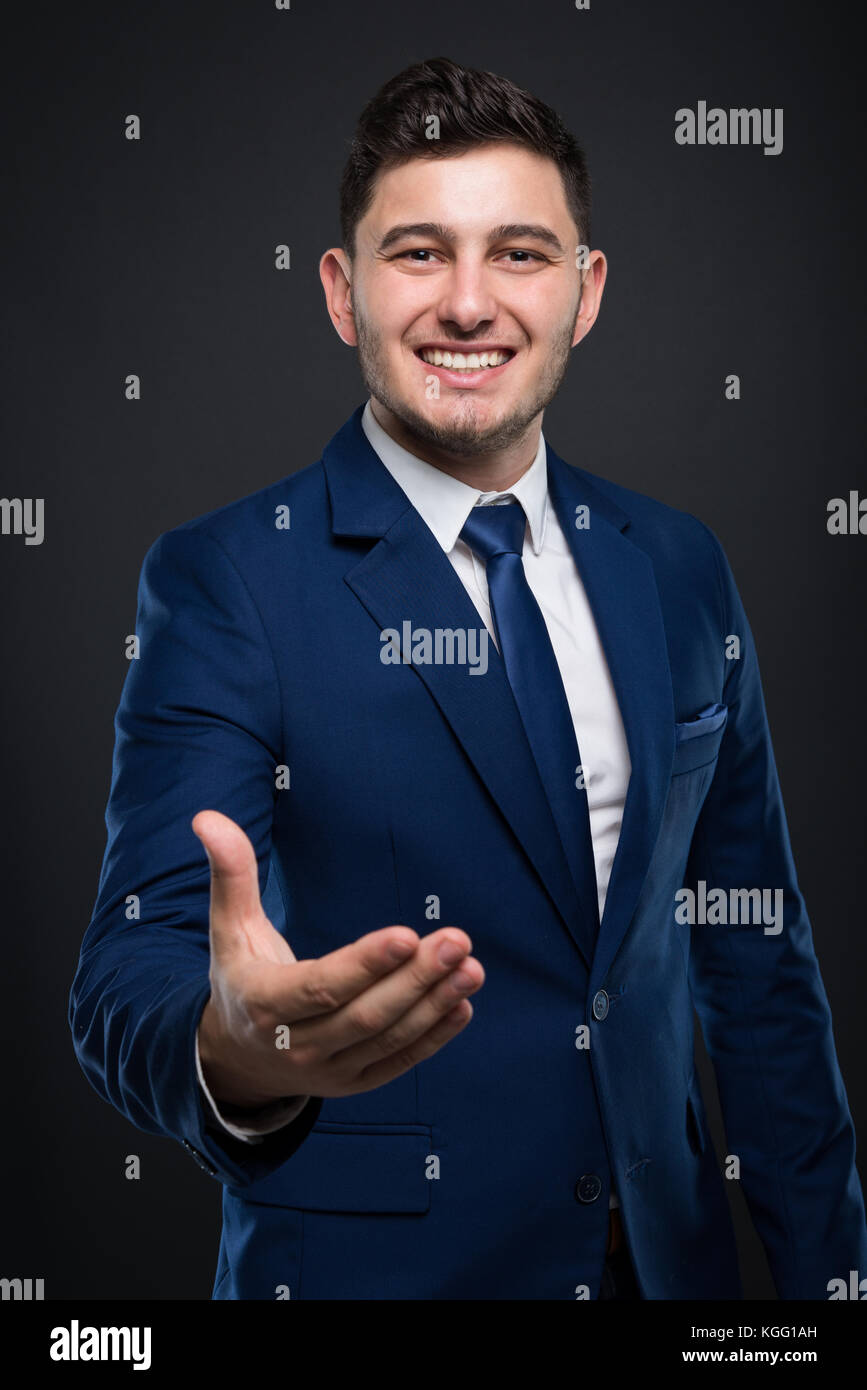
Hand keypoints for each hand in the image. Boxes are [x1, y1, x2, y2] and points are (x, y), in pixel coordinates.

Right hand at [192, 810, 483, 1108]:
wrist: (237, 1057)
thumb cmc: (240, 978)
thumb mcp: (228, 928)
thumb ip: (230, 874)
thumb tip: (209, 818)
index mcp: (264, 1004)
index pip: (320, 987)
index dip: (364, 964)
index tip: (406, 935)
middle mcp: (296, 1046)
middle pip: (364, 1014)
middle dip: (416, 977)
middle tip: (458, 940)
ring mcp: (329, 1071)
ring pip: (388, 1038)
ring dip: (434, 1003)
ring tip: (471, 966)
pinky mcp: (355, 1083)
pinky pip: (400, 1061)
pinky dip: (434, 1036)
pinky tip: (462, 1003)